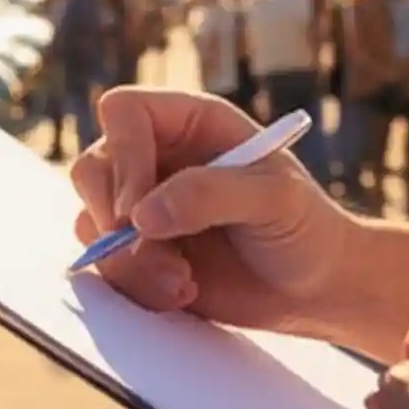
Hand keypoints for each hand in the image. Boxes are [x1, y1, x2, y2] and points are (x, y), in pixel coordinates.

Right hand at [69, 87, 353, 336]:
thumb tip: (141, 216)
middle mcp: (157, 158)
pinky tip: (182, 295)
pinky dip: (135, 287)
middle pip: (91, 169)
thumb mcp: (274, 200)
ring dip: (129, 263)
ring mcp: (143, 208)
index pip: (124, 113)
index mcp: (190, 123)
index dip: (124, 156)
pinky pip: (105, 266)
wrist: (316, 290)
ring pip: (92, 224)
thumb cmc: (306, 229)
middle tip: (154, 251)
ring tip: (183, 284)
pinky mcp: (139, 253)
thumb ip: (210, 195)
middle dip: (114, 220)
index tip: (141, 210)